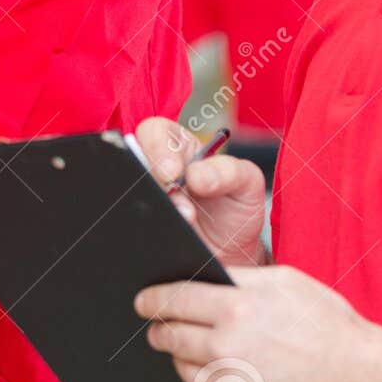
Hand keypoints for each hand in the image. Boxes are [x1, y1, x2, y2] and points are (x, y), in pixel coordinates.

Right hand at [133, 117, 267, 266]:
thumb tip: (196, 174)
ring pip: (134, 192)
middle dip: (156, 182)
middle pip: (134, 161)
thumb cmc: (235, 207)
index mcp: (179, 147)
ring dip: (159, 207)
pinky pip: (136, 218)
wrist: (230, 249)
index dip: (158, 148)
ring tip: (188, 220)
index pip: (154, 132)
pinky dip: (154, 224)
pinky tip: (177, 230)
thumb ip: (228, 171)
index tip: (172, 172)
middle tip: (179, 202)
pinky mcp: (145, 219)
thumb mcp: (246, 183)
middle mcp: (156, 169)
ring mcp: (148, 195)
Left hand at [135, 265, 381, 381]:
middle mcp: (227, 349)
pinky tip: (235, 373)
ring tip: (199, 350)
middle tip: (160, 327)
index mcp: (234, 309)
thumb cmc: (328, 325)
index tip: (143, 302)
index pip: (172, 301)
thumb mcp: (283, 281)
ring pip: (184, 371)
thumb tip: (202, 276)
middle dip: (161, 330)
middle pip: (170, 338)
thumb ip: (237, 278)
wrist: (360, 376)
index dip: (152, 300)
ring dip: (184, 358)